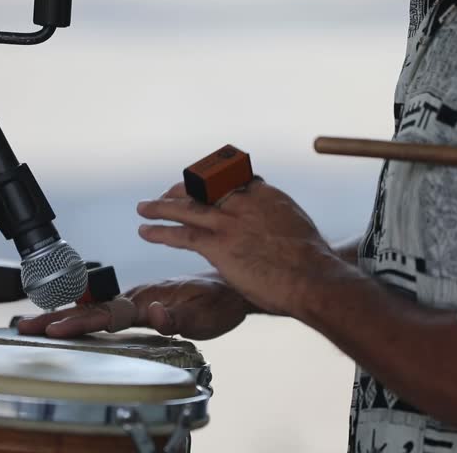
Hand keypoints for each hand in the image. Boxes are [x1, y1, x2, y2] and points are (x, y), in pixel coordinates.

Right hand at [16, 274, 252, 339]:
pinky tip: (66, 321)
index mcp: (146, 301)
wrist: (231, 288)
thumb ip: (178, 318)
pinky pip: (106, 312)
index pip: (105, 315)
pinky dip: (82, 315)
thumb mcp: (205, 316)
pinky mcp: (140, 306)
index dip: (78, 322)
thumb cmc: (219, 303)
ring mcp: (137, 302)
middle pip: (90, 310)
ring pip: (94, 310)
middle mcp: (137, 299)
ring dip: (62, 316)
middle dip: (56, 318)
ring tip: (32, 323)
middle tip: (24, 326)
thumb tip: (156, 317)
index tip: (53, 329)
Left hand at [135, 181, 342, 316]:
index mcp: (264, 195)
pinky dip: (160, 231)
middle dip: (181, 190)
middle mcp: (243, 203)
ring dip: (160, 207)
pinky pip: (182, 234)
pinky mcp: (218, 245)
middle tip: (165, 195)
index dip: (212, 183)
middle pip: (203, 188)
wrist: (312, 278)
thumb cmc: (312, 262)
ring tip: (144, 208)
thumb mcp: (297, 226)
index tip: (200, 185)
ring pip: (186, 208)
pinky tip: (145, 231)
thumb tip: (276, 228)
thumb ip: (278, 221)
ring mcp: (229, 223)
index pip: (231, 180)